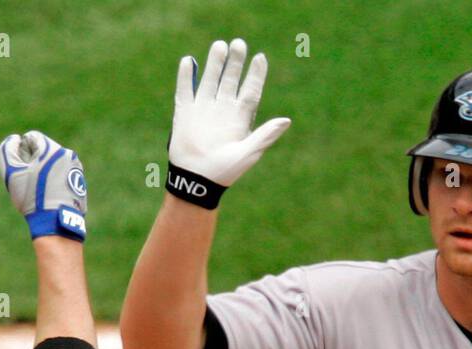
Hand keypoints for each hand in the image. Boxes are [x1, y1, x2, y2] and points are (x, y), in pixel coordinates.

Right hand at [0, 131, 86, 241]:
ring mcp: (77, 170)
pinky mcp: (80, 184)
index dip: (21, 152)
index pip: (32, 138)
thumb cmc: (32, 197)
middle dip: (33, 162)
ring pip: (54, 164)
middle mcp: (68, 155)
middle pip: (44, 151)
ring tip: (39, 191)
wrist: (56, 223)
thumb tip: (14, 139)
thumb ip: (7, 150)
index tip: (20, 169)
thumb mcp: (12, 173)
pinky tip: (49, 196)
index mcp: (53, 149)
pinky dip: (54, 182)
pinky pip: (63, 176)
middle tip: (28, 181)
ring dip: (44, 172)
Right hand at [169, 38, 290, 191]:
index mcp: (240, 117)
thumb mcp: (248, 154)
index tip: (260, 58)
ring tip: (220, 45)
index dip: (256, 74)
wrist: (195, 181)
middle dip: (235, 62)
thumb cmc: (224, 171)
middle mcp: (222, 109)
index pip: (250, 90)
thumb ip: (265, 136)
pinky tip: (189, 61)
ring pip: (210, 79)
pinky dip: (186, 76)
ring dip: (215, 63)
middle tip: (239, 44)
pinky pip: (185, 90)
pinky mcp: (185, 112)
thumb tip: (286, 120)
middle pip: (231, 79)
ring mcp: (203, 108)